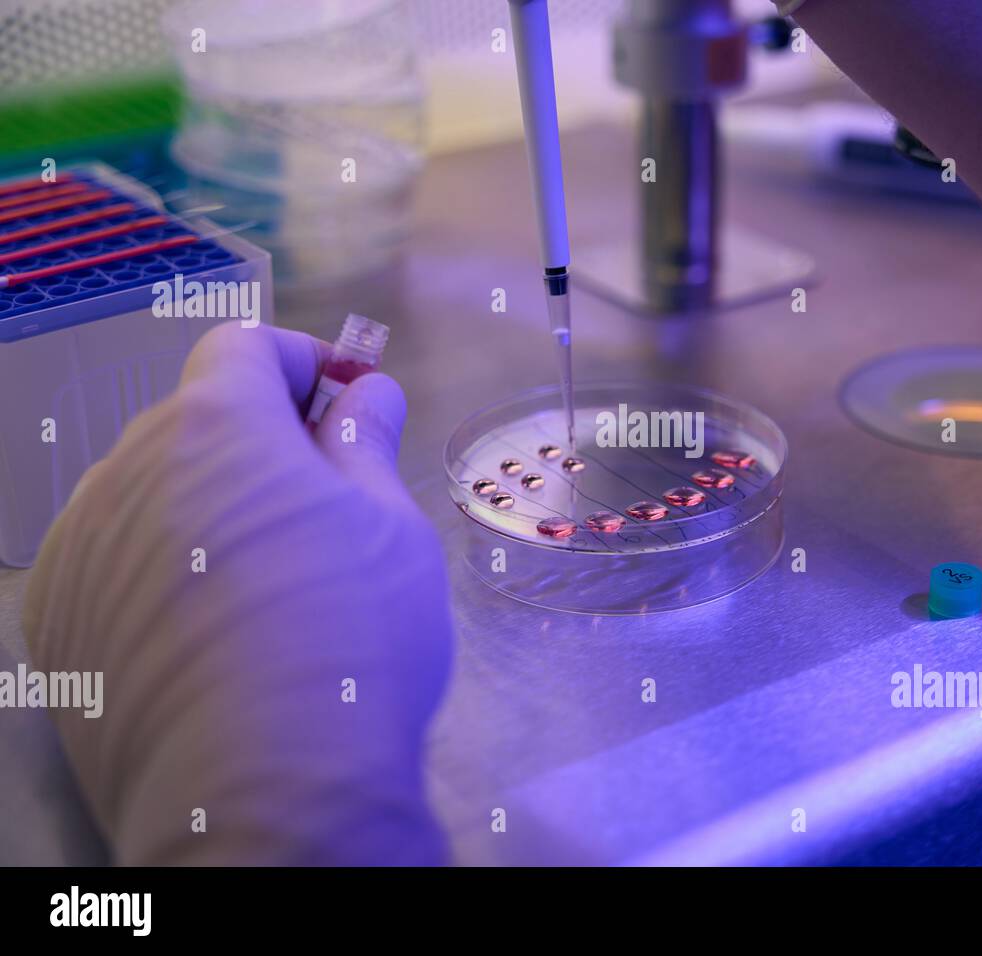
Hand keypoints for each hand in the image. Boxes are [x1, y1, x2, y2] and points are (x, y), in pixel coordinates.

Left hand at [23, 322, 453, 864]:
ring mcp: (79, 550)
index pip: (244, 349)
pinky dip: (160, 567)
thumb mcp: (389, 528)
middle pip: (194, 421)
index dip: (302, 362)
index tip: (347, 401)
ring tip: (266, 579)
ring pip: (149, 493)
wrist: (263, 794)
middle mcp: (126, 469)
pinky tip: (209, 631)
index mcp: (214, 427)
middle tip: (325, 500)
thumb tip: (365, 393)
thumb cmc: (351, 636)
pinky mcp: (55, 624)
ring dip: (205, 503)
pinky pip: (114, 561)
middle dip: (258, 437)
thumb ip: (365, 445)